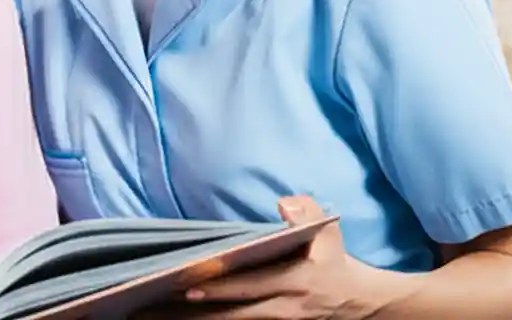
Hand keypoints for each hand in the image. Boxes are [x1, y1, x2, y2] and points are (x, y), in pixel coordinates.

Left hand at [139, 197, 375, 319]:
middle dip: (192, 309)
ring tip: (152, 313)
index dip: (219, 286)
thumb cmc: (334, 261)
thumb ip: (308, 214)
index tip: (186, 283)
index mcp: (294, 282)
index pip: (249, 285)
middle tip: (152, 302)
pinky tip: (176, 317)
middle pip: (230, 313)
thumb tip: (284, 204)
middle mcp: (281, 308)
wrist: (359, 304)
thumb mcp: (329, 234)